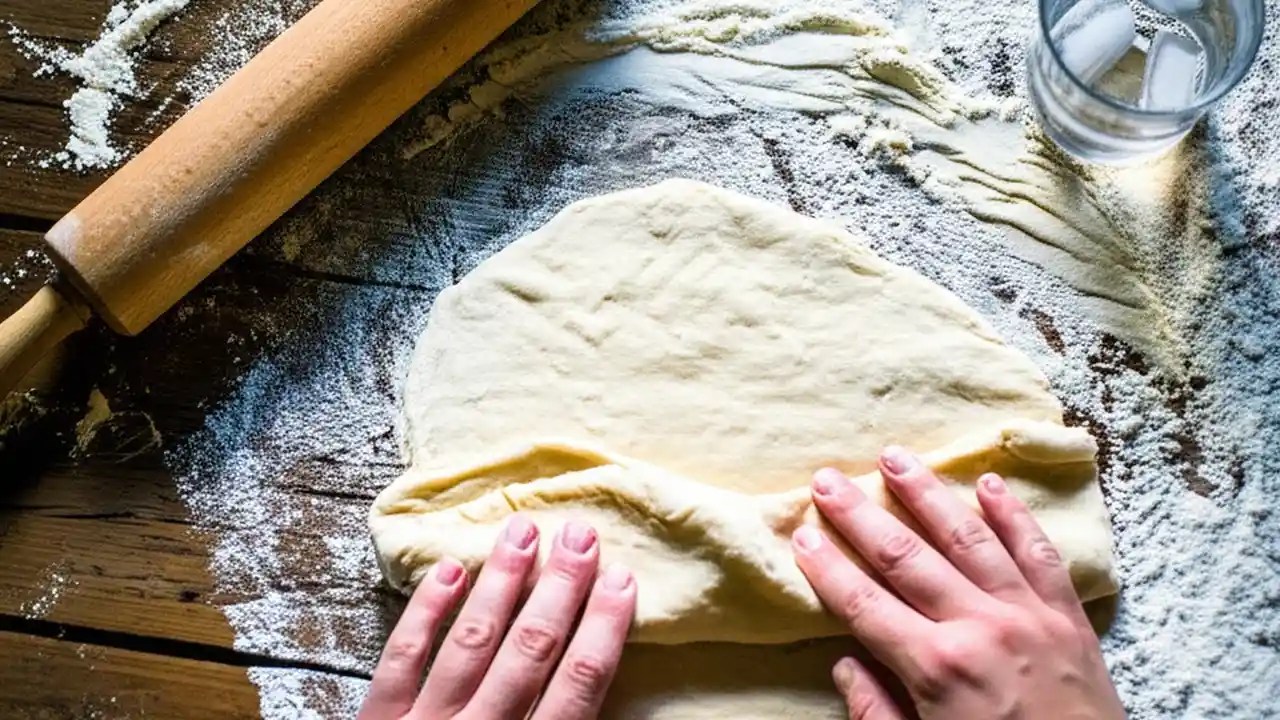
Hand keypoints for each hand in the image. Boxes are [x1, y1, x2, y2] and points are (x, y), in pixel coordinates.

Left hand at [359, 516, 637, 719]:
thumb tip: (606, 697)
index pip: (577, 688)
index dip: (602, 630)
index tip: (622, 580)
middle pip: (528, 652)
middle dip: (559, 590)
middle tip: (581, 534)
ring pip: (470, 642)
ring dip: (500, 582)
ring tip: (522, 530)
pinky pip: (399, 659)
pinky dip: (424, 611)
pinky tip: (451, 569)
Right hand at [792, 448, 1125, 719]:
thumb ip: (878, 712)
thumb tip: (846, 664)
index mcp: (935, 668)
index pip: (863, 604)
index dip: (826, 568)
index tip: (799, 532)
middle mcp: (978, 627)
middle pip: (906, 557)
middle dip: (860, 516)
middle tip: (827, 478)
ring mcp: (1028, 615)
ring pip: (968, 537)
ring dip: (927, 493)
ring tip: (894, 456)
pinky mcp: (1068, 617)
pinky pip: (1039, 553)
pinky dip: (1014, 515)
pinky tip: (989, 483)